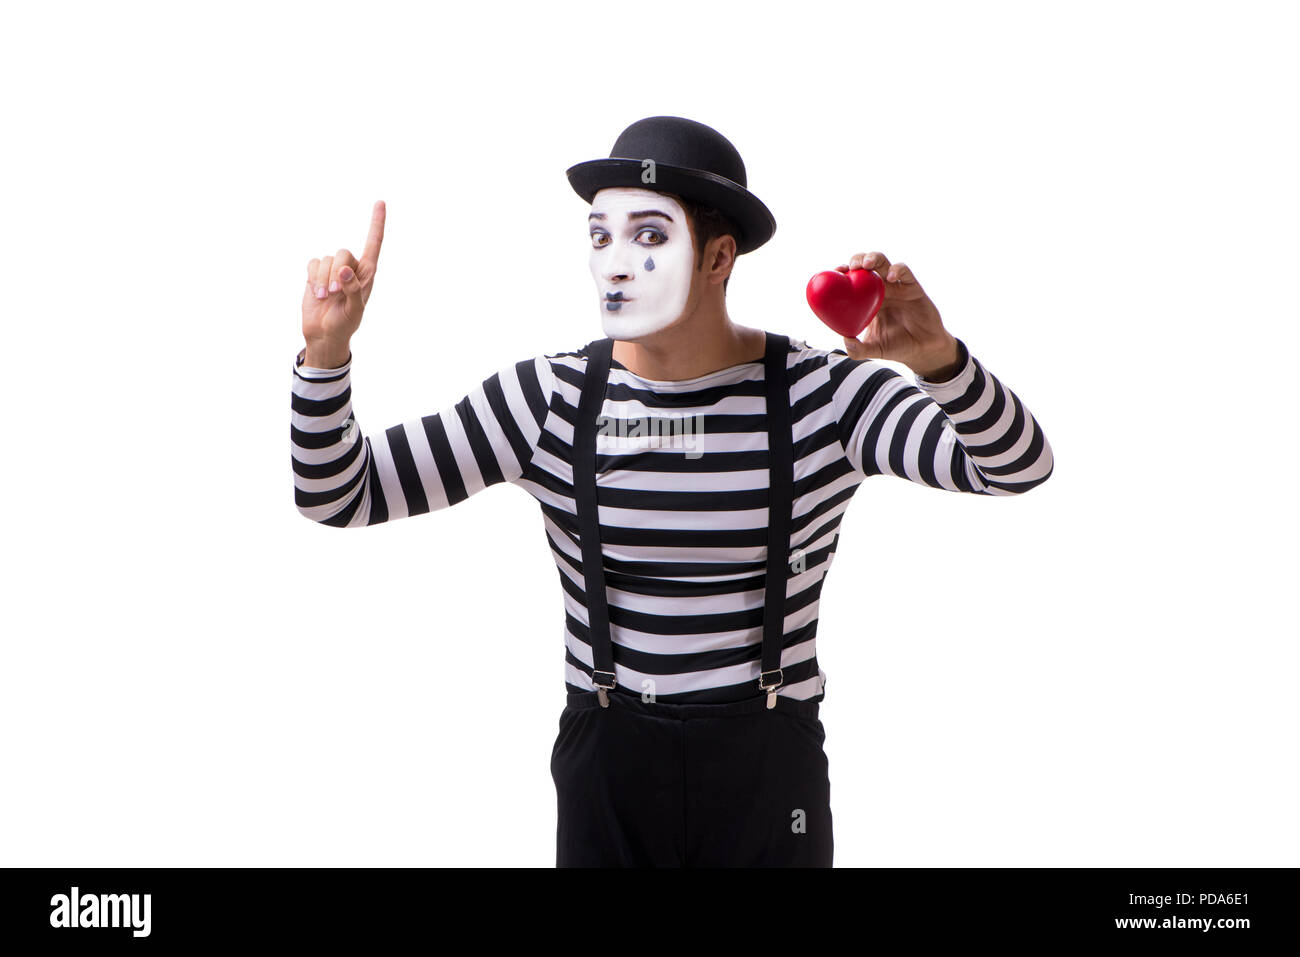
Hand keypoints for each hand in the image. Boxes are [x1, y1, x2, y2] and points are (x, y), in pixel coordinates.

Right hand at [301, 200, 386, 363]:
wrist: (324, 332)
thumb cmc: (346, 323)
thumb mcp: (355, 311)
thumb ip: (354, 289)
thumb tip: (345, 269)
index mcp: (367, 273)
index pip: (374, 243)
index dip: (376, 223)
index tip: (380, 202)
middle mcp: (351, 266)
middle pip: (342, 252)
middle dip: (336, 272)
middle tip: (334, 293)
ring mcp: (332, 269)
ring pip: (326, 259)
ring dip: (322, 279)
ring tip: (325, 298)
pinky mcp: (315, 273)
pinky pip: (313, 263)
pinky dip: (312, 277)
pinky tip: (316, 293)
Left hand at [836, 251, 959, 378]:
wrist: (923, 350)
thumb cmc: (896, 347)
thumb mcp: (874, 350)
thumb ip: (858, 349)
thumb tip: (845, 340)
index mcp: (868, 300)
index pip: (853, 280)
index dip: (843, 273)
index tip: (833, 273)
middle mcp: (881, 290)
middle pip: (867, 266)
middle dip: (857, 260)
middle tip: (851, 267)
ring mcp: (897, 287)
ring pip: (884, 263)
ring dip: (874, 258)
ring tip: (866, 265)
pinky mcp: (913, 288)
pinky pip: (905, 273)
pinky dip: (897, 270)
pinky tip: (890, 278)